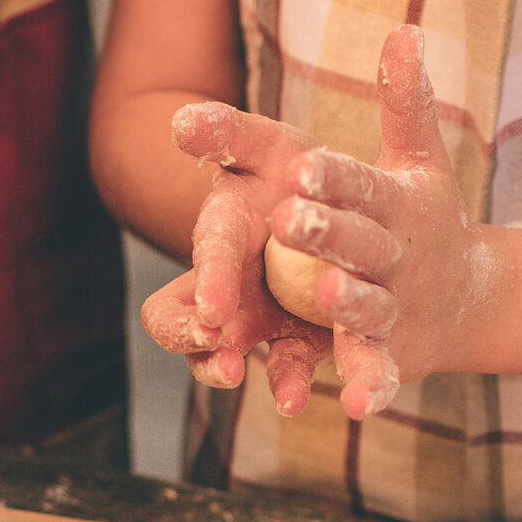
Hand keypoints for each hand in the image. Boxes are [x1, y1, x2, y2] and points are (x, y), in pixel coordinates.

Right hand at [139, 103, 337, 413]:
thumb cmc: (292, 168)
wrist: (341, 202)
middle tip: (228, 361)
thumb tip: (180, 120)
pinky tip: (320, 401)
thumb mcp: (265, 145)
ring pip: (230, 357)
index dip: (207, 286)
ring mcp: (259, 318)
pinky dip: (295, 385)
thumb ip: (227, 133)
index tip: (216, 312)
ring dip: (247, 374)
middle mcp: (228, 284)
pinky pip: (288, 368)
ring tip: (281, 395)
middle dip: (202, 346)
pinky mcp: (296, 340)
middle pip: (191, 326)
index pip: (203, 263)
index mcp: (222, 235)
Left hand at [259, 26, 485, 419]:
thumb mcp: (417, 160)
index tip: (303, 164)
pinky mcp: (394, 355)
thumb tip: (406, 30)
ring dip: (346, 303)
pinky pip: (379, 372)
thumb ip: (405, 103)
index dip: (335, 178)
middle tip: (290, 217)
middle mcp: (397, 255)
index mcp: (396, 203)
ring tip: (317, 295)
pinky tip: (357, 405)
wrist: (469, 298)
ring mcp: (397, 308)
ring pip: (367, 307)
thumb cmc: (424, 218)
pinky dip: (372, 388)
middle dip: (328, 232)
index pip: (361, 184)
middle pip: (360, 243)